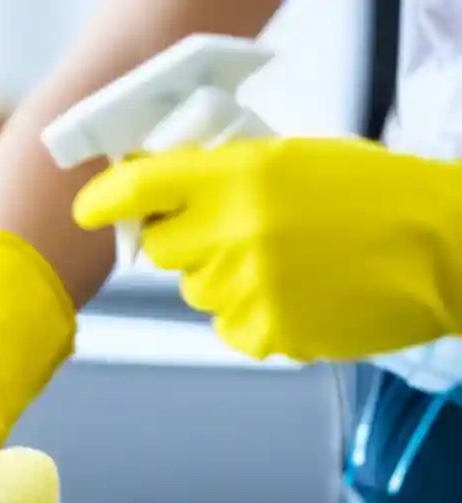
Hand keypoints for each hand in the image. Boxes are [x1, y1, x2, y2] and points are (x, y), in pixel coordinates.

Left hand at [74, 138, 461, 360]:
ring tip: (285, 263)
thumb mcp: (291, 160)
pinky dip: (253, 315)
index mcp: (238, 175)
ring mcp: (247, 286)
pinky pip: (228, 326)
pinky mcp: (266, 332)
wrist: (442, 247)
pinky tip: (298, 294)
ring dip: (224, 279)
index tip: (86, 210)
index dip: (104, 198)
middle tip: (227, 232)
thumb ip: (223, 176)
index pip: (140, 186)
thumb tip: (162, 194)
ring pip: (196, 290)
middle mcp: (234, 230)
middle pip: (161, 249)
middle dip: (182, 242)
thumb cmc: (372, 196)